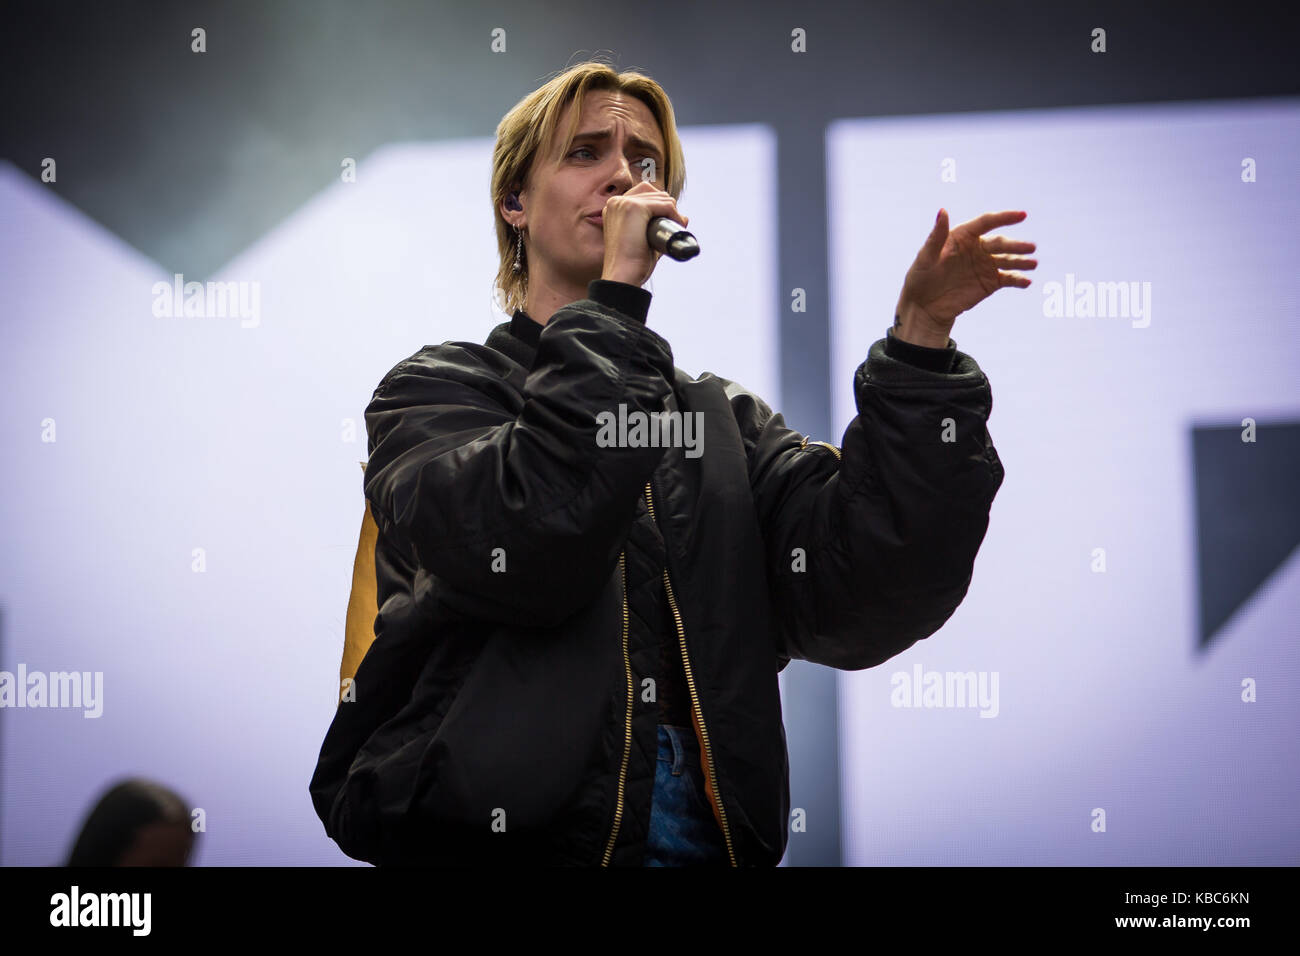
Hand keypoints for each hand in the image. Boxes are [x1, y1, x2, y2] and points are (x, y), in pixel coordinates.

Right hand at [600, 181, 688, 287]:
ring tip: (677, 228)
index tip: (669, 221)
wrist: (623, 275)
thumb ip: (658, 228)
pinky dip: (675, 214)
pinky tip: (678, 225)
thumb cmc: (632, 263)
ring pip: (660, 197)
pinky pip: (665, 205)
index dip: (659, 204)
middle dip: (668, 206)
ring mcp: (623, 203)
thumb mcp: (644, 239)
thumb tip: (684, 217)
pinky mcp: (634, 208)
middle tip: (676, 225)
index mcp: (614, 208)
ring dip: (673, 211)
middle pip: (652, 191)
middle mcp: (616, 202)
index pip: (643, 193)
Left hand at [894, 209, 1036, 344]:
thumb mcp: (925, 257)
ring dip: (1022, 261)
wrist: (924, 306)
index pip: (986, 222)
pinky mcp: (990, 282)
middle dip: (1015, 245)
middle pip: (1000, 243)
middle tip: (1030, 248)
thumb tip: (943, 210)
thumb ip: (937, 236)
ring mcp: (985, 265)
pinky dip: (1018, 280)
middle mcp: (978, 248)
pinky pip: (1008, 279)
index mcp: (963, 236)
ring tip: (1032, 264)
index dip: (1004, 218)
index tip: (1021, 215)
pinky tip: (1027, 282)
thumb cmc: (920, 277)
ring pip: (1008, 260)